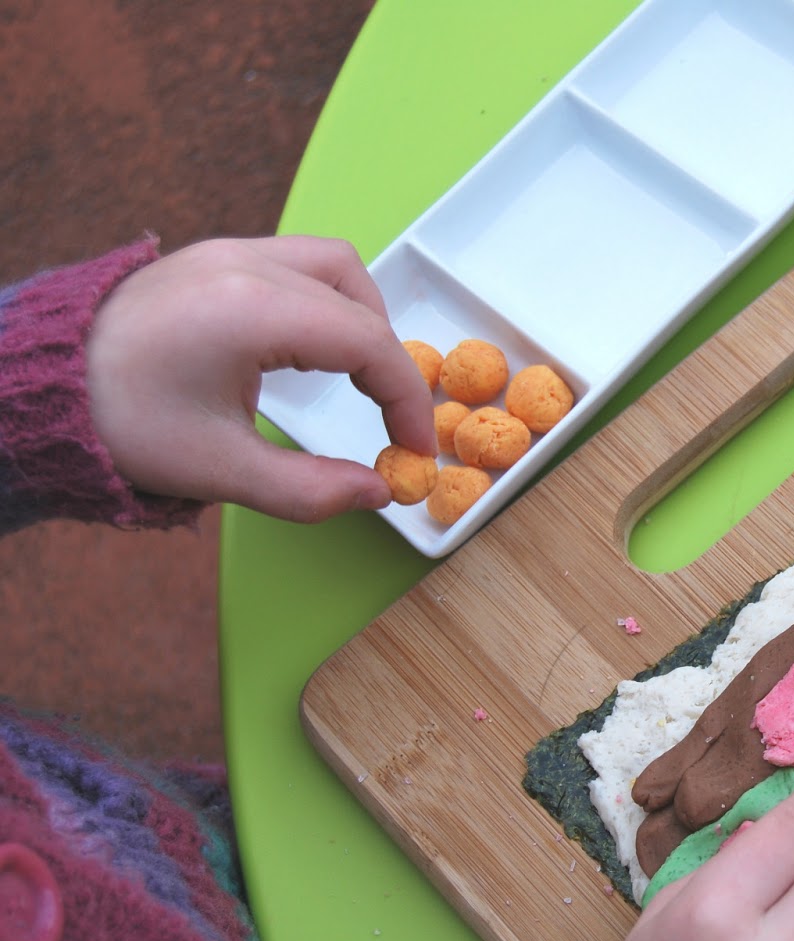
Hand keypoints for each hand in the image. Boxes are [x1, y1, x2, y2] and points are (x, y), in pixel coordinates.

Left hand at [85, 236, 435, 522]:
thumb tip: (378, 493)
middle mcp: (246, 265)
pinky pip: (296, 264)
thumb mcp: (218, 469)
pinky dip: (326, 302)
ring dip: (362, 319)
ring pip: (334, 266)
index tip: (413, 446)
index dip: (406, 398)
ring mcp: (226, 253)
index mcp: (252, 309)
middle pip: (359, 297)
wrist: (34, 386)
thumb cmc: (118, 422)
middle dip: (388, 360)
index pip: (368, 342)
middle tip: (391, 417)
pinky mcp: (211, 258)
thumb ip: (310, 489)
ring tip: (360, 376)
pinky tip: (313, 349)